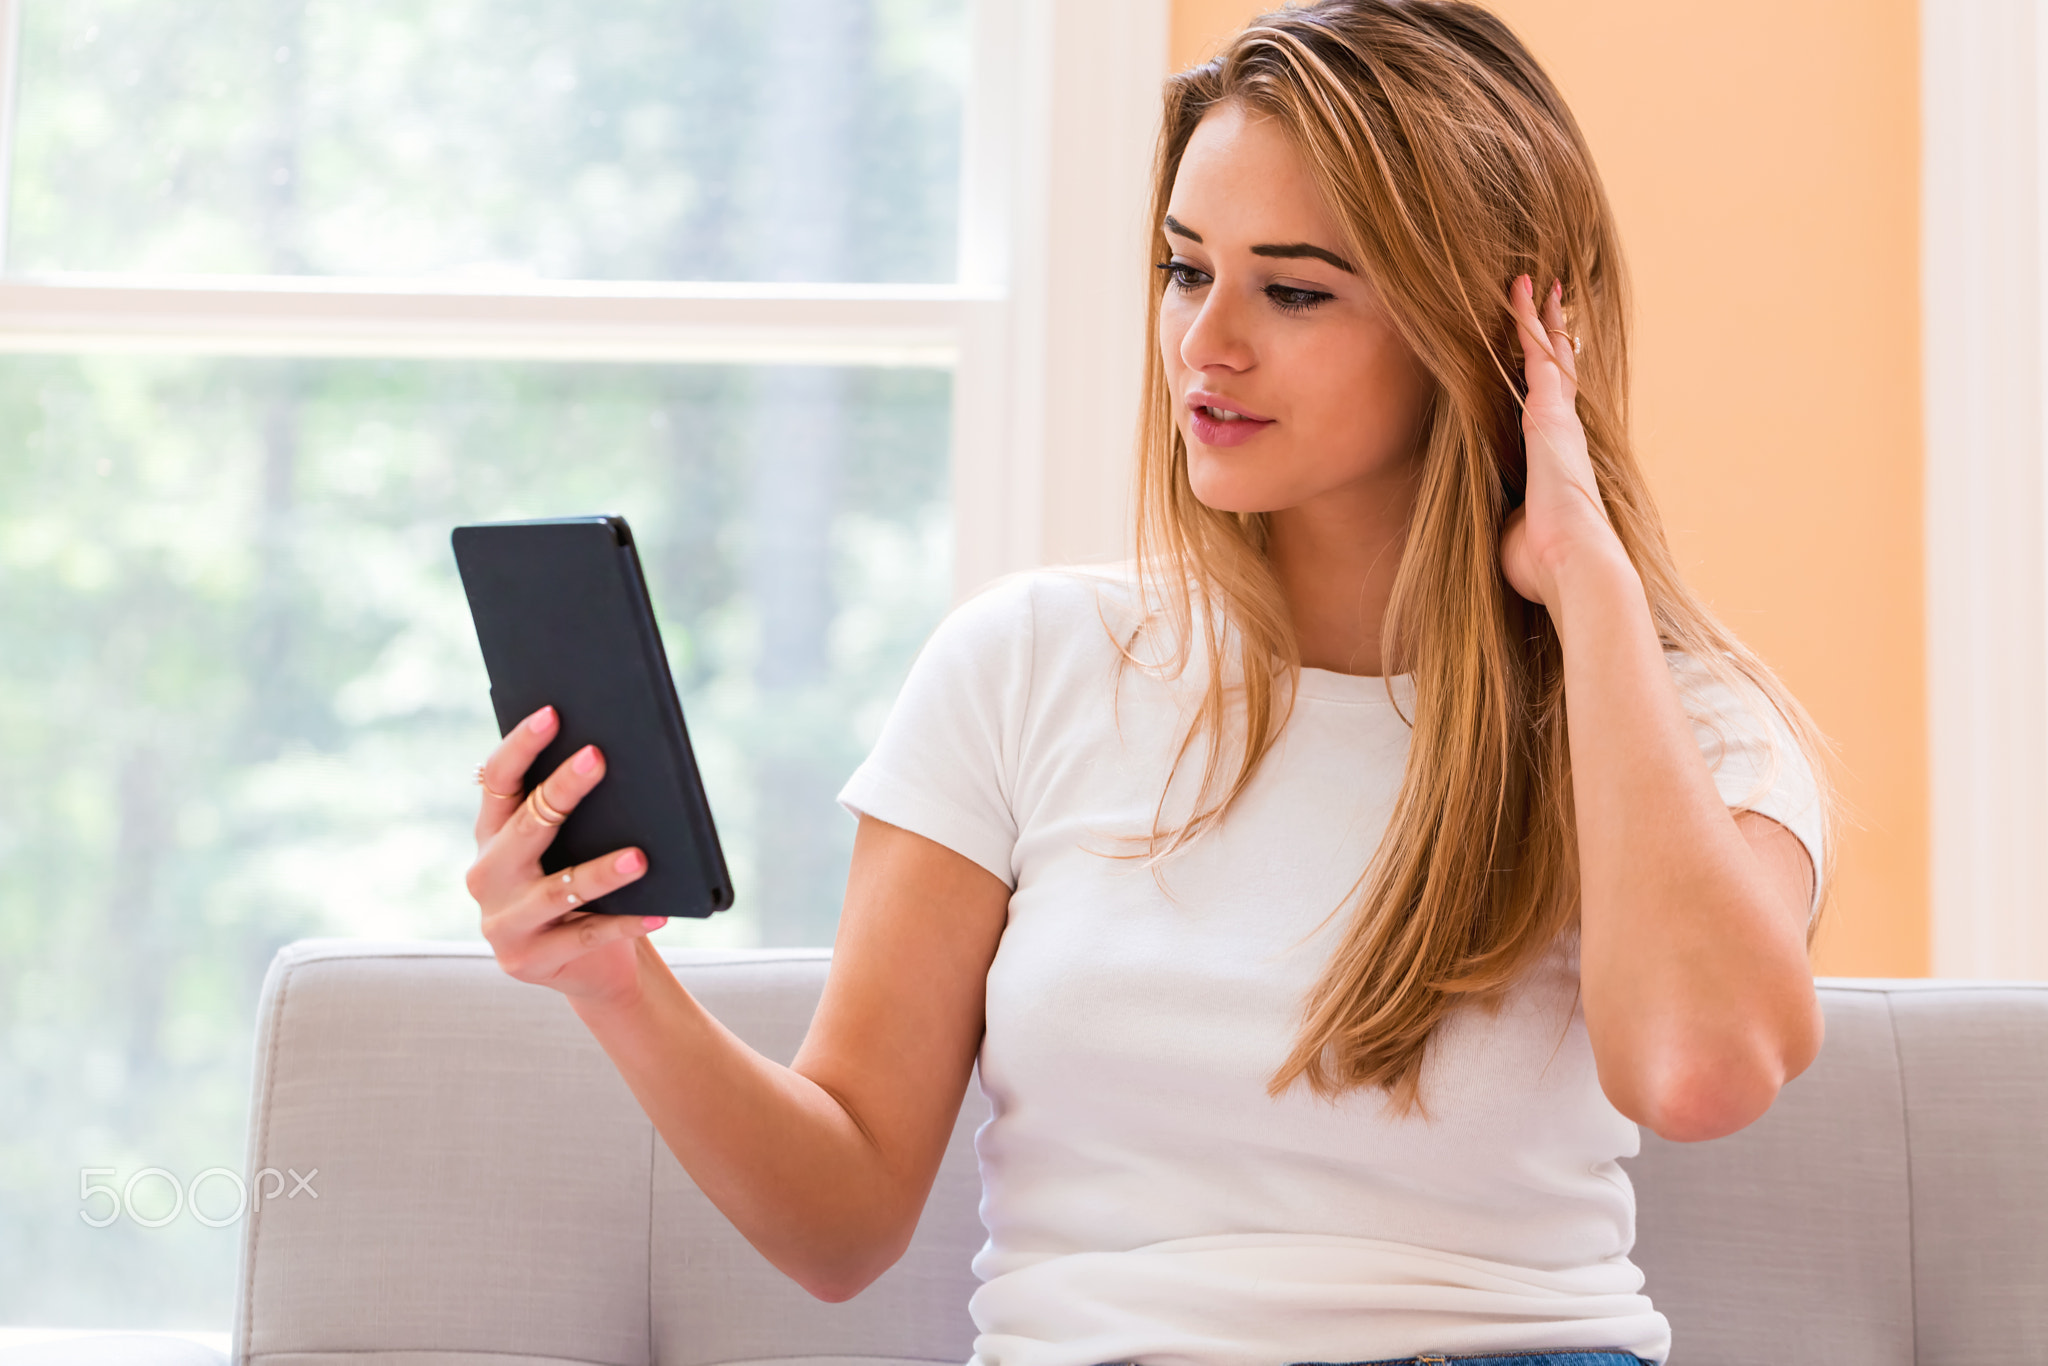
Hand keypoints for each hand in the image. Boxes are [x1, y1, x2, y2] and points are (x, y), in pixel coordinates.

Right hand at [466, 704, 663, 1005]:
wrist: (588, 968)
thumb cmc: (582, 892)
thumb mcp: (570, 849)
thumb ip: (570, 813)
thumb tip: (614, 756)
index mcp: (491, 836)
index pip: (498, 781)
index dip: (521, 745)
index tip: (552, 712)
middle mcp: (486, 876)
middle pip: (526, 826)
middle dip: (563, 789)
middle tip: (599, 758)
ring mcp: (503, 923)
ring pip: (557, 890)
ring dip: (600, 873)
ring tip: (640, 857)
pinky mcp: (528, 961)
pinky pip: (586, 936)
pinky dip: (625, 923)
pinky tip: (658, 912)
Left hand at [1498, 274, 1624, 604]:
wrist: (1573, 565)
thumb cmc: (1543, 565)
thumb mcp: (1512, 537)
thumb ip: (1504, 521)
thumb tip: (1496, 531)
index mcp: (1555, 462)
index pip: (1548, 412)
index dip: (1547, 382)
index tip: (1545, 357)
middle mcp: (1563, 434)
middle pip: (1558, 373)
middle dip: (1551, 338)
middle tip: (1550, 302)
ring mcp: (1559, 419)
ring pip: (1548, 354)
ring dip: (1539, 318)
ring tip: (1533, 281)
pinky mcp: (1548, 411)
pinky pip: (1534, 351)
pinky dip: (1526, 319)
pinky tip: (1519, 289)